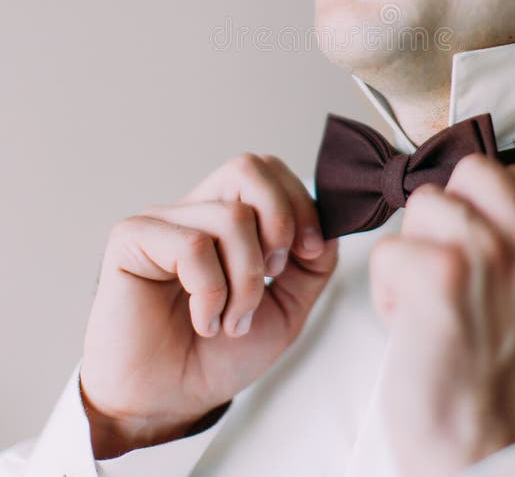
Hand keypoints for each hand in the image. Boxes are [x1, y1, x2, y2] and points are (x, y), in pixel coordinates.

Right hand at [80, 153, 337, 457]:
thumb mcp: (286, 308)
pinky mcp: (131, 239)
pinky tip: (202, 321)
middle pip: (249, 168)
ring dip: (246, 280)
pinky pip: (193, 246)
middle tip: (274, 273)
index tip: (310, 252)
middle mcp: (195, 210)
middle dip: (280, 220)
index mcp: (228, 217)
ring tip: (231, 320)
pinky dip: (211, 293)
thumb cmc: (219, 354)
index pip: (269, 171)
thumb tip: (326, 227)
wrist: (170, 402)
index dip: (301, 204)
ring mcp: (162, 221)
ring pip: (232, 216)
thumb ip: (312, 265)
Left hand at [368, 153, 514, 476]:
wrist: (496, 459)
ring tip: (425, 304)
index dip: (481, 208)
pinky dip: (384, 291)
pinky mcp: (439, 275)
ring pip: (422, 205)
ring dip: (412, 253)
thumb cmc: (512, 393)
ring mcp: (490, 254)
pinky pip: (386, 250)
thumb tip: (479, 207)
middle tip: (444, 268)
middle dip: (445, 215)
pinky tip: (408, 327)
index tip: (471, 248)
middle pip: (468, 174)